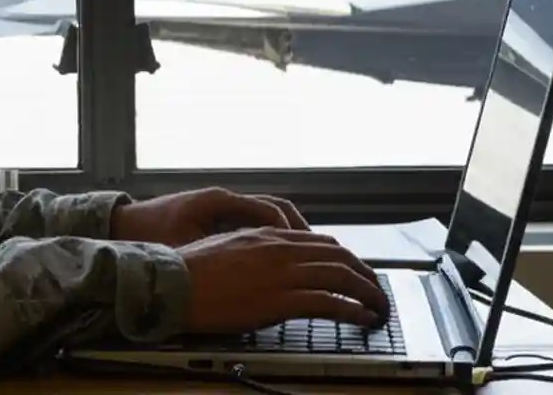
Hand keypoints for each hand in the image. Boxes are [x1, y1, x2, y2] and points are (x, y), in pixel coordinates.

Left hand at [109, 187, 308, 246]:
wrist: (124, 224)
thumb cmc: (150, 235)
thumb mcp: (185, 248)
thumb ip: (218, 257)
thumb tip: (250, 271)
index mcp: (219, 201)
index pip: (270, 210)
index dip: (292, 233)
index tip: (308, 254)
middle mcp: (225, 198)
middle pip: (278, 208)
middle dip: (302, 232)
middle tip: (323, 257)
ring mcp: (223, 204)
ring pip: (269, 214)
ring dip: (290, 233)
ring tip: (308, 258)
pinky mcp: (219, 215)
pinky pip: (255, 220)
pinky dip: (273, 235)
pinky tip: (280, 258)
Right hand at [177, 227, 389, 331]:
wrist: (174, 282)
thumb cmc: (190, 269)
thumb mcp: (227, 246)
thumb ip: (252, 250)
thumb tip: (263, 264)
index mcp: (268, 235)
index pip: (318, 241)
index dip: (342, 256)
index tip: (352, 269)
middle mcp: (281, 249)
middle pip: (338, 255)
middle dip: (363, 272)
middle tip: (373, 288)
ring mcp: (284, 274)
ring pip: (341, 276)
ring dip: (367, 291)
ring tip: (378, 305)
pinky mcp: (282, 300)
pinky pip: (330, 302)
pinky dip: (353, 310)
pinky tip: (363, 318)